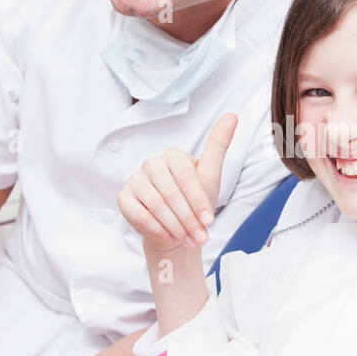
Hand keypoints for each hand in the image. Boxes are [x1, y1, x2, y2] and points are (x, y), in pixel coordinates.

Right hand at [117, 112, 236, 254]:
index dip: (198, 200)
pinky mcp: (124, 197)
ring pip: (155, 204)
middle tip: (199, 237)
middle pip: (170, 191)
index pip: (185, 176)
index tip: (209, 221)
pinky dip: (155, 228)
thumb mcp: (210, 174)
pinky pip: (138, 213)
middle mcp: (152, 164)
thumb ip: (218, 145)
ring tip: (187, 239)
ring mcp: (135, 179)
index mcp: (173, 156)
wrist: (177, 228)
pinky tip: (168, 236)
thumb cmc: (195, 200)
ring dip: (174, 226)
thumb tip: (232, 116)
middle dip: (187, 218)